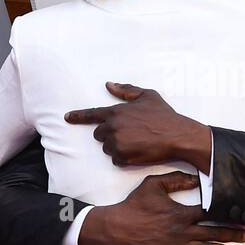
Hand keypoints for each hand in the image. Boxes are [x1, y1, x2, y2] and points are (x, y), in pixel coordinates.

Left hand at [65, 83, 211, 169]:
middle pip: (99, 134)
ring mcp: (116, 142)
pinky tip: (138, 151)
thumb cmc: (164, 115)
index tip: (67, 117)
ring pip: (107, 147)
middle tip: (129, 133)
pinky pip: (115, 159)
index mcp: (116, 111)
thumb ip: (126, 90)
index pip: (91, 114)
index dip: (78, 116)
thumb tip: (110, 85)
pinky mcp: (122, 156)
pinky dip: (124, 158)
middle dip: (110, 134)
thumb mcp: (148, 96)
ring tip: (136, 142)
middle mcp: (113, 127)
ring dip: (117, 146)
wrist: (177, 135)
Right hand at [79, 172, 244, 244]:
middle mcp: (182, 231)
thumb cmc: (135, 204)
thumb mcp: (154, 184)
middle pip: (213, 233)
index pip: (210, 212)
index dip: (226, 213)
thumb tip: (195, 178)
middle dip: (231, 234)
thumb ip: (176, 179)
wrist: (117, 226)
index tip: (240, 213)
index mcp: (181, 213)